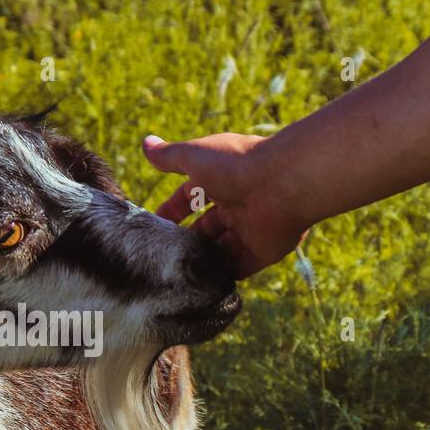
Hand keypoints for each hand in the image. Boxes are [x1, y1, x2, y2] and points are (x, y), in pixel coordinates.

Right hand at [143, 133, 307, 277]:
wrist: (283, 184)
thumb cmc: (236, 165)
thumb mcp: (195, 157)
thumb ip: (169, 156)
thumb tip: (146, 143)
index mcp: (220, 180)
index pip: (190, 197)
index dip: (172, 210)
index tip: (153, 225)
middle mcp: (235, 204)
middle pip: (206, 226)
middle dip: (187, 239)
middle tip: (163, 255)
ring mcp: (250, 228)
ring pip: (221, 249)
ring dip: (202, 259)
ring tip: (177, 274)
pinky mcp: (263, 251)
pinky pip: (240, 267)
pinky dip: (224, 276)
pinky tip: (202, 286)